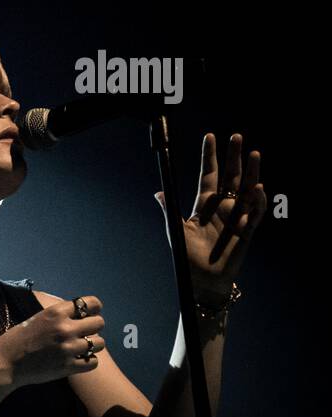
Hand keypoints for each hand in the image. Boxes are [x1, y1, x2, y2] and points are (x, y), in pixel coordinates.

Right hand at [0, 295, 105, 388]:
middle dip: (93, 327)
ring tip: (82, 348)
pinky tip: (79, 360)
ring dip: (92, 345)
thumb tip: (77, 314)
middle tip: (84, 333)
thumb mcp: (36, 318)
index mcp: (56, 312)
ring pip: (99, 343)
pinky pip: (93, 362)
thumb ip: (57, 315)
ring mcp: (68, 348)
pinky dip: (88, 361)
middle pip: (99, 323)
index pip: (91, 303)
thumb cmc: (16, 339)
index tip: (89, 314)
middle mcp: (65, 328)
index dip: (93, 308)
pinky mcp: (69, 366)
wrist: (5, 363)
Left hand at [155, 132, 266, 302]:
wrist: (202, 281)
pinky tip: (257, 189)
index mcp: (204, 204)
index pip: (209, 174)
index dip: (210, 156)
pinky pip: (256, 212)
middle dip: (234, 156)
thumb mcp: (176, 232)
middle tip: (237, 136)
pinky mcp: (248, 230)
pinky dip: (257, 201)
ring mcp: (237, 216)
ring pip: (248, 189)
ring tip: (254, 154)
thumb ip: (170, 211)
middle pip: (231, 176)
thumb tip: (158, 192)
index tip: (209, 136)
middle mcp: (223, 207)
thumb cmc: (188, 258)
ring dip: (252, 172)